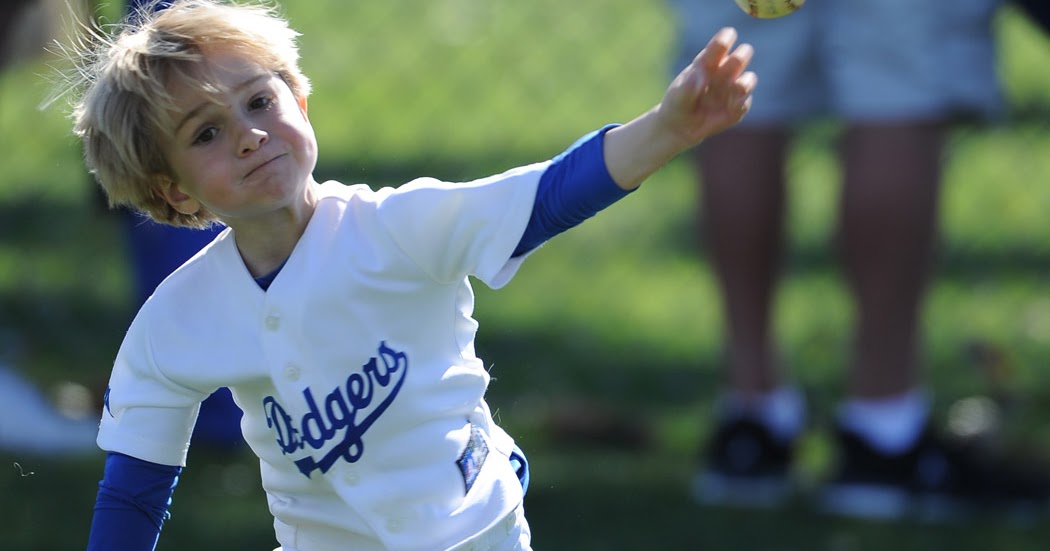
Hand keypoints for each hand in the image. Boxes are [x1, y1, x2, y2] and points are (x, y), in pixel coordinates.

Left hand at [658, 27, 755, 145]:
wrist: (680, 126)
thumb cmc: (678, 103)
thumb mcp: (678, 95)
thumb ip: (688, 85)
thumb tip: (700, 74)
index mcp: (708, 62)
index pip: (719, 46)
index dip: (725, 39)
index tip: (730, 34)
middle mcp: (723, 73)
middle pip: (740, 58)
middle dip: (741, 57)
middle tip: (737, 58)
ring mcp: (732, 90)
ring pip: (748, 80)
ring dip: (746, 82)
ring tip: (739, 86)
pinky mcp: (737, 108)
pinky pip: (744, 104)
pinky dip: (741, 104)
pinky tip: (732, 107)